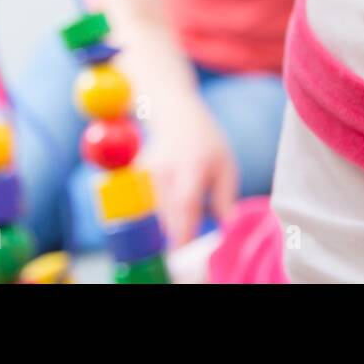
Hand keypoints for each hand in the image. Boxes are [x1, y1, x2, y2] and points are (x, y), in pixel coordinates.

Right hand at [143, 96, 238, 248]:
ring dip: (174, 220)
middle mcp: (164, 170)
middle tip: (196, 233)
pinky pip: (150, 206)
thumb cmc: (206, 142)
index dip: (186, 229)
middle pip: (169, 215)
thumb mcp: (226, 165)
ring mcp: (146, 174)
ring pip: (158, 213)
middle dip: (182, 233)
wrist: (175, 115)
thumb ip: (225, 198)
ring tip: (189, 197)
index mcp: (192, 164)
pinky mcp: (136, 177)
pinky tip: (174, 191)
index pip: (186, 202)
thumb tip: (227, 228)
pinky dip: (164, 210)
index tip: (188, 249)